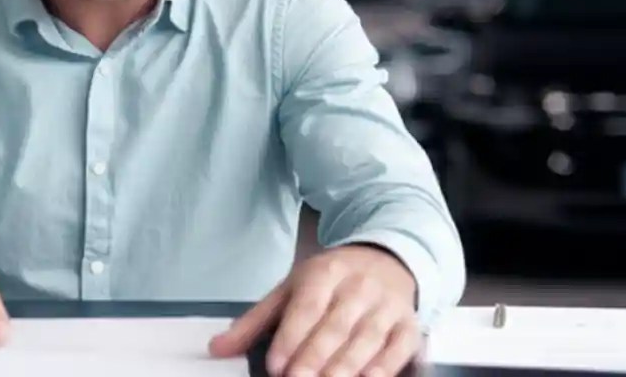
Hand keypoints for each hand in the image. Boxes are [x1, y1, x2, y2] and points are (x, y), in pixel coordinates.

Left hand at [208, 245, 419, 376]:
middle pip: (335, 327)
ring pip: (366, 340)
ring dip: (346, 368)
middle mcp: (358, 287)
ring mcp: (386, 306)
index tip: (275, 366)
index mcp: (324, 273)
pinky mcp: (409, 326)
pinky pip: (398, 350)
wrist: (385, 259)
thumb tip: (217, 349)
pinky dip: (384, 369)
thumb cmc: (331, 282)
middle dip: (314, 359)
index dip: (291, 338)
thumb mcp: (290, 290)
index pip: (306, 308)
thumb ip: (254, 322)